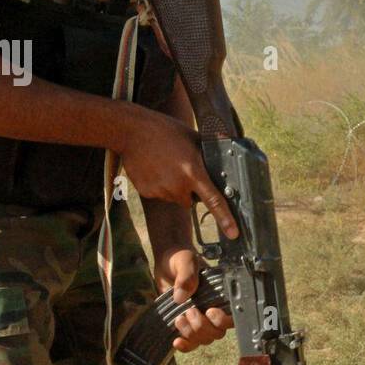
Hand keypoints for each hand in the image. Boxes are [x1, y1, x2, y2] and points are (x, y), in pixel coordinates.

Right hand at [120, 108, 238, 240]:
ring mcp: (160, 191)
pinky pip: (159, 195)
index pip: (214, 201)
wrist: (131, 131)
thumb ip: (210, 150)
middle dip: (190, 191)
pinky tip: (154, 169)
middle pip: (191, 201)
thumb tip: (229, 150)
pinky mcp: (146, 192)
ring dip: (174, 187)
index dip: (225, 219)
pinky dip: (159, 186)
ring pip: (174, 198)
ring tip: (166, 165)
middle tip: (182, 170)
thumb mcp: (193, 137)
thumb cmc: (165, 131)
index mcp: (193, 172)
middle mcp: (177, 186)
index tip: (233, 234)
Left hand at [154, 246, 233, 353]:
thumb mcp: (186, 261)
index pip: (232, 317)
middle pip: (217, 332)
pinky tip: (176, 342)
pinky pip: (190, 342)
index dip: (223, 320)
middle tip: (190, 311)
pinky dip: (185, 345)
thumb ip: (187, 276)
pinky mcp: (185, 324)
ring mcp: (199, 319)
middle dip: (202, 326)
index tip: (210, 311)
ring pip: (204, 339)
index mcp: (221, 296)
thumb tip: (181, 297)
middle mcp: (213, 310)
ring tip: (179, 319)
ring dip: (192, 333)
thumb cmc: (181, 258)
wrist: (166, 260)